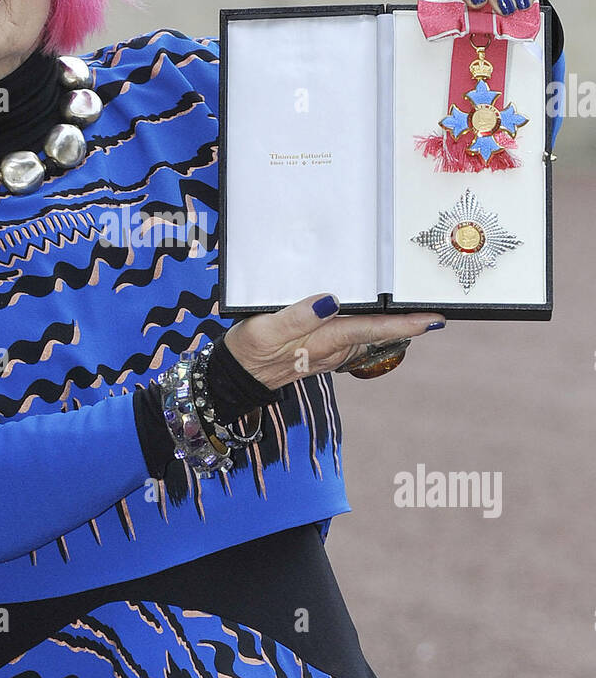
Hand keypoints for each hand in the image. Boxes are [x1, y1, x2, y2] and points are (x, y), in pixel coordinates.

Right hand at [223, 294, 443, 388]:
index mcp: (322, 340)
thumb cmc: (248, 349)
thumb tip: (330, 301)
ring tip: (421, 312)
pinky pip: (358, 337)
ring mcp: (331, 352)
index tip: (432, 320)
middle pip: (379, 333)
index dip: (402, 324)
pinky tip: (383, 317)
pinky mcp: (325, 350)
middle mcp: (334, 349)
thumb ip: (297, 316)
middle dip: (409, 324)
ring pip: (371, 336)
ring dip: (396, 326)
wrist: (237, 376)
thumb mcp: (264, 329)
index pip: (369, 328)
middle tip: (439, 311)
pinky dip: (376, 327)